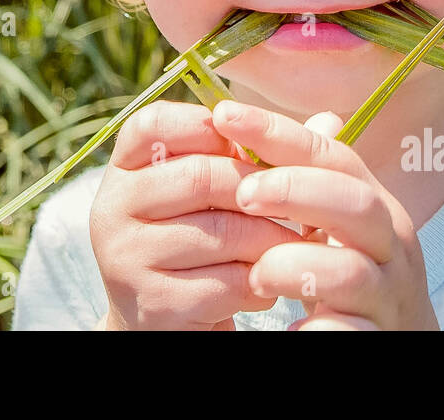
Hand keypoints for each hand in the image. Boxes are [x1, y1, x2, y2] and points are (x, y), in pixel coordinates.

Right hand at [89, 100, 304, 329]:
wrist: (161, 322)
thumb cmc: (195, 242)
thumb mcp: (212, 193)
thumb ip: (256, 153)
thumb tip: (330, 121)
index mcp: (122, 169)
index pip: (155, 124)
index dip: (208, 127)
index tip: (246, 147)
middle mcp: (113, 208)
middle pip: (199, 176)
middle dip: (259, 189)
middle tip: (293, 204)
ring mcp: (127, 257)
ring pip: (222, 231)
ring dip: (270, 238)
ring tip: (289, 244)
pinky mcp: (153, 303)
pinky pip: (227, 282)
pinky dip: (260, 282)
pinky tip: (266, 282)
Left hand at [210, 99, 439, 330]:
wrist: (398, 340)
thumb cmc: (350, 270)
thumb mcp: (332, 221)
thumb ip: (300, 176)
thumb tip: (248, 117)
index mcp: (374, 205)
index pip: (333, 157)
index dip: (279, 133)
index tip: (225, 114)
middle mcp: (390, 245)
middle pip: (356, 204)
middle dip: (295, 191)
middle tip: (242, 195)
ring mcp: (387, 295)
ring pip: (351, 271)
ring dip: (295, 265)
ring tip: (256, 274)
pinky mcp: (377, 338)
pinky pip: (350, 332)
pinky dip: (317, 327)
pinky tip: (288, 325)